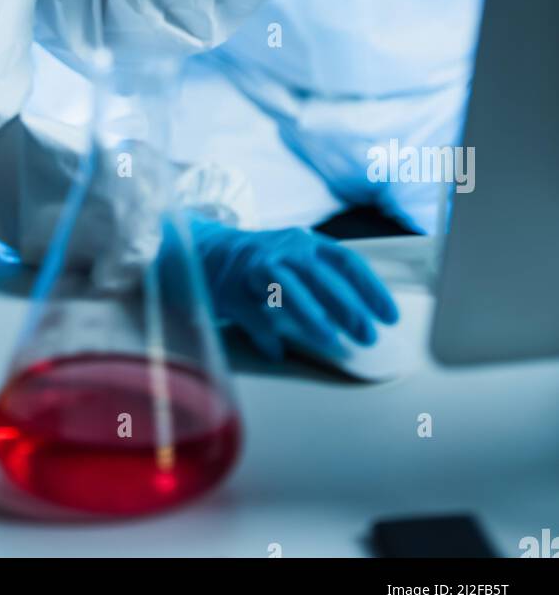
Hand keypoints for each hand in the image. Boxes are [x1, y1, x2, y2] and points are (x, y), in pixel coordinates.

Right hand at [192, 217, 398, 361]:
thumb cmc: (261, 261)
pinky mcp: (230, 288)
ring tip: (329, 340)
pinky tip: (277, 351)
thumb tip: (362, 317)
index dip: (370, 288)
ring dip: (310, 314)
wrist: (205, 248)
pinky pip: (250, 312)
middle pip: (319, 275)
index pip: (345, 261)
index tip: (389, 316)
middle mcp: (283, 249)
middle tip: (367, 335)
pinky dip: (265, 333)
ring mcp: (255, 266)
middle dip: (346, 306)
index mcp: (305, 243)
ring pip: (285, 287)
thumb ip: (323, 282)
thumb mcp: (295, 259)